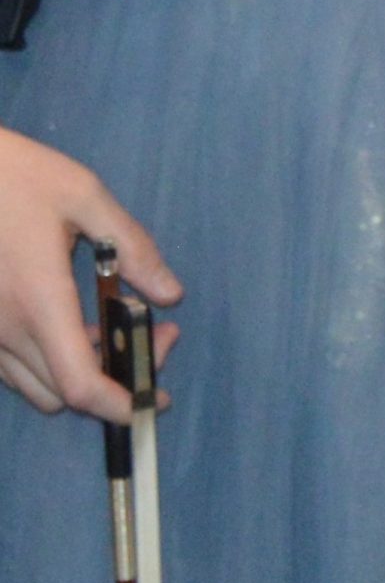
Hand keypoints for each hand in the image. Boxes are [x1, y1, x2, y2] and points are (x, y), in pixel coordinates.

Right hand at [0, 125, 179, 420]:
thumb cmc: (14, 176)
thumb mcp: (85, 196)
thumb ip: (132, 247)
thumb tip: (170, 294)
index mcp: (39, 302)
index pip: (80, 385)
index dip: (120, 406)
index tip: (157, 398)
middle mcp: (5, 330)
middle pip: (65, 393)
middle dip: (118, 377)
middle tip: (157, 332)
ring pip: (36, 386)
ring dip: (83, 371)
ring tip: (117, 322)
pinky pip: (12, 367)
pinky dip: (52, 360)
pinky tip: (75, 317)